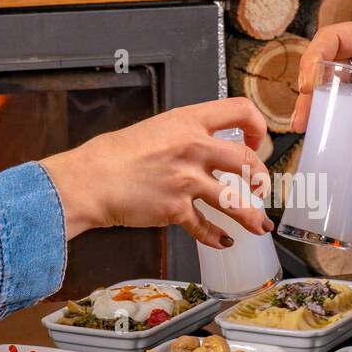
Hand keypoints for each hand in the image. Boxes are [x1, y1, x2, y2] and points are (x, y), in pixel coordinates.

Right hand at [41, 99, 272, 248]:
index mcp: (189, 121)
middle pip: (247, 160)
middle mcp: (193, 147)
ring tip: (260, 225)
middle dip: (262, 178)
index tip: (257, 142)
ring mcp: (186, 180)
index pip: (241, 110)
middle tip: (262, 188)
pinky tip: (223, 241)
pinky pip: (205, 227)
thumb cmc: (115, 155)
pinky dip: (216, 237)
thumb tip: (209, 148)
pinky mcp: (176, 209)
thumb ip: (187, 135)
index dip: (258, 127)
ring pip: (235, 200)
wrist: (90, 180)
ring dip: (251, 216)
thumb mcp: (157, 128)